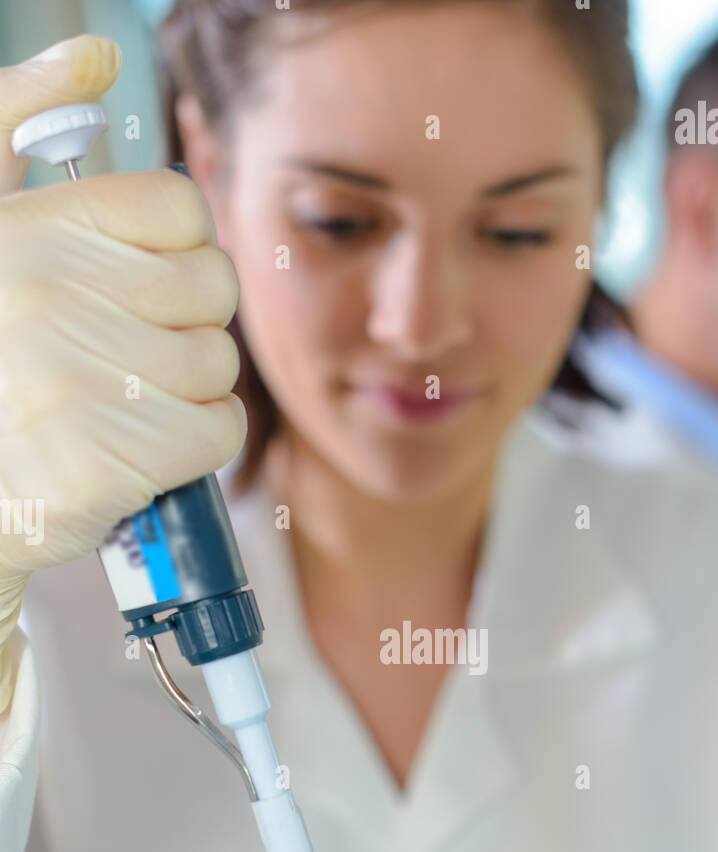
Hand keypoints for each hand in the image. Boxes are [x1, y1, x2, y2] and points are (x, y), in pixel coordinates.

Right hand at [0, 34, 245, 708]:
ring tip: (121, 406)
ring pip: (218, 362)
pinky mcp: (114, 454)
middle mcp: (52, 291)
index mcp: (30, 230)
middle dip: (182, 326)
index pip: (178, 207)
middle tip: (122, 358)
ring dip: (184, 391)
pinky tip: (138, 451)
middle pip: (211, 285)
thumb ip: (20, 128)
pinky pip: (220, 429)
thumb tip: (96, 54)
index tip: (137, 289)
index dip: (175, 254)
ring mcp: (82, 375)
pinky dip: (192, 448)